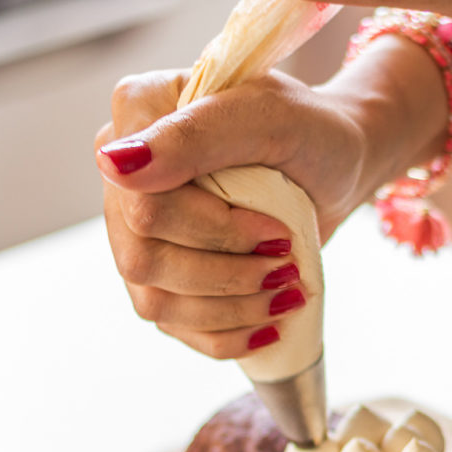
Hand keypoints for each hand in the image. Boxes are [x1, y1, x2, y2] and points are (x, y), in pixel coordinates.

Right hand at [94, 68, 365, 358]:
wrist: (337, 166)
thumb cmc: (310, 132)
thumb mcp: (271, 117)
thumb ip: (196, 133)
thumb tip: (114, 165)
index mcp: (138, 115)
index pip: (143, 202)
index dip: (212, 229)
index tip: (274, 229)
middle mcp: (125, 175)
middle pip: (143, 259)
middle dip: (226, 274)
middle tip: (286, 262)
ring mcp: (137, 231)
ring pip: (155, 301)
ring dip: (231, 309)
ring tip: (286, 291)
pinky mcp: (163, 277)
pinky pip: (176, 328)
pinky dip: (228, 335)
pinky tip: (267, 327)